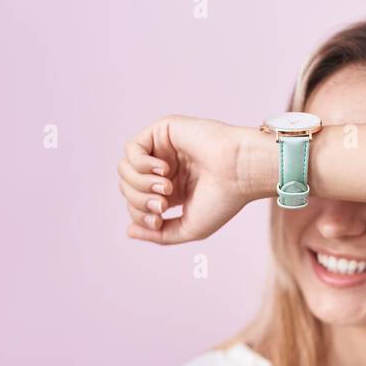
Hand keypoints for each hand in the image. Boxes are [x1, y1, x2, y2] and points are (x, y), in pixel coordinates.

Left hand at [118, 115, 253, 243]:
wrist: (240, 173)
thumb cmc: (222, 200)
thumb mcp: (189, 228)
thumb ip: (159, 235)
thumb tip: (129, 231)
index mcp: (172, 192)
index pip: (137, 205)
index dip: (141, 215)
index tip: (161, 218)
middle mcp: (165, 170)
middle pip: (128, 188)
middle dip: (139, 201)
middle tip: (163, 203)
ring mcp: (163, 149)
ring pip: (125, 169)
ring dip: (140, 183)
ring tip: (165, 186)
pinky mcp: (162, 131)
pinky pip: (131, 149)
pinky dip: (141, 164)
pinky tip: (165, 169)